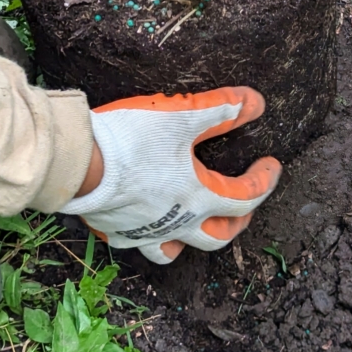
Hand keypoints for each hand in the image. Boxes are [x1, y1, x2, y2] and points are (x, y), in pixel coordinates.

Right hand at [62, 87, 281, 263]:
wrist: (79, 164)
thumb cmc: (132, 140)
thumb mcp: (183, 116)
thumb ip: (222, 109)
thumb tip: (256, 102)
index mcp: (199, 197)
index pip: (246, 197)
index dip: (264, 180)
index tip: (271, 165)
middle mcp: (178, 223)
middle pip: (219, 235)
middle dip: (237, 220)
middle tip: (244, 204)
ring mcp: (147, 232)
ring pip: (179, 249)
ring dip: (195, 237)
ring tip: (199, 224)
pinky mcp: (119, 233)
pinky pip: (142, 243)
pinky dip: (153, 235)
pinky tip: (151, 221)